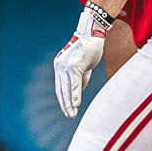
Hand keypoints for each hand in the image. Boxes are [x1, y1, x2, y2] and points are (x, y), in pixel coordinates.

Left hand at [53, 4, 111, 118]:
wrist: (92, 35)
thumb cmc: (88, 49)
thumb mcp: (83, 67)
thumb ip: (80, 79)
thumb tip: (79, 92)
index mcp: (60, 66)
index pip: (60, 87)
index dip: (63, 99)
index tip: (67, 109)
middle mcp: (60, 66)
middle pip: (61, 90)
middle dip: (65, 104)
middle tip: (69, 115)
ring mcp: (66, 66)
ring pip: (67, 88)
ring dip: (69, 103)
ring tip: (72, 113)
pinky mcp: (74, 66)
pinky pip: (74, 83)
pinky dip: (74, 95)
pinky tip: (76, 104)